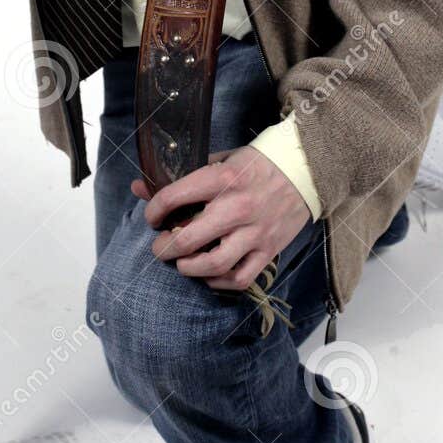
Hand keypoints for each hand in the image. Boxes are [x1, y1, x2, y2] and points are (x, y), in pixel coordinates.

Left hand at [130, 146, 310, 291]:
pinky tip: (210, 274)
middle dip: (164, 248)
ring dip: (189, 269)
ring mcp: (255, 232)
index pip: (173, 198)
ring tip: (183, 263)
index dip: (153, 211)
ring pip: (213, 264)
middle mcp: (237, 207)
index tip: (152, 218)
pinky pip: (240, 278)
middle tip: (161, 247)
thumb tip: (139, 188)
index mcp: (222, 179)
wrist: (304, 170)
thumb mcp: (219, 161)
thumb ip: (181, 176)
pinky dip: (219, 282)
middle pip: (188, 240)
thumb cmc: (256, 165)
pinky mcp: (269, 250)